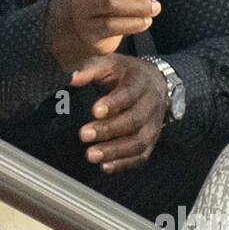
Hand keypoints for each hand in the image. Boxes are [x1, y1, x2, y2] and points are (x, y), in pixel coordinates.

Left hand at [69, 54, 167, 172]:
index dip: (114, 103)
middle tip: (84, 135)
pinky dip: (123, 164)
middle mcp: (151, 105)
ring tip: (91, 155)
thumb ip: (91, 69)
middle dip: (109, 130)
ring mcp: (153, 125)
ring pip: (139, 142)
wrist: (156, 82)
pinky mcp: (151, 141)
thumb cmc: (126, 74)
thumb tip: (72, 78)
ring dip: (115, 152)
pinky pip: (141, 156)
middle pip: (134, 120)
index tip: (95, 111)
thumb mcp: (110, 63)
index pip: (129, 93)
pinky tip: (105, 166)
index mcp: (141, 82)